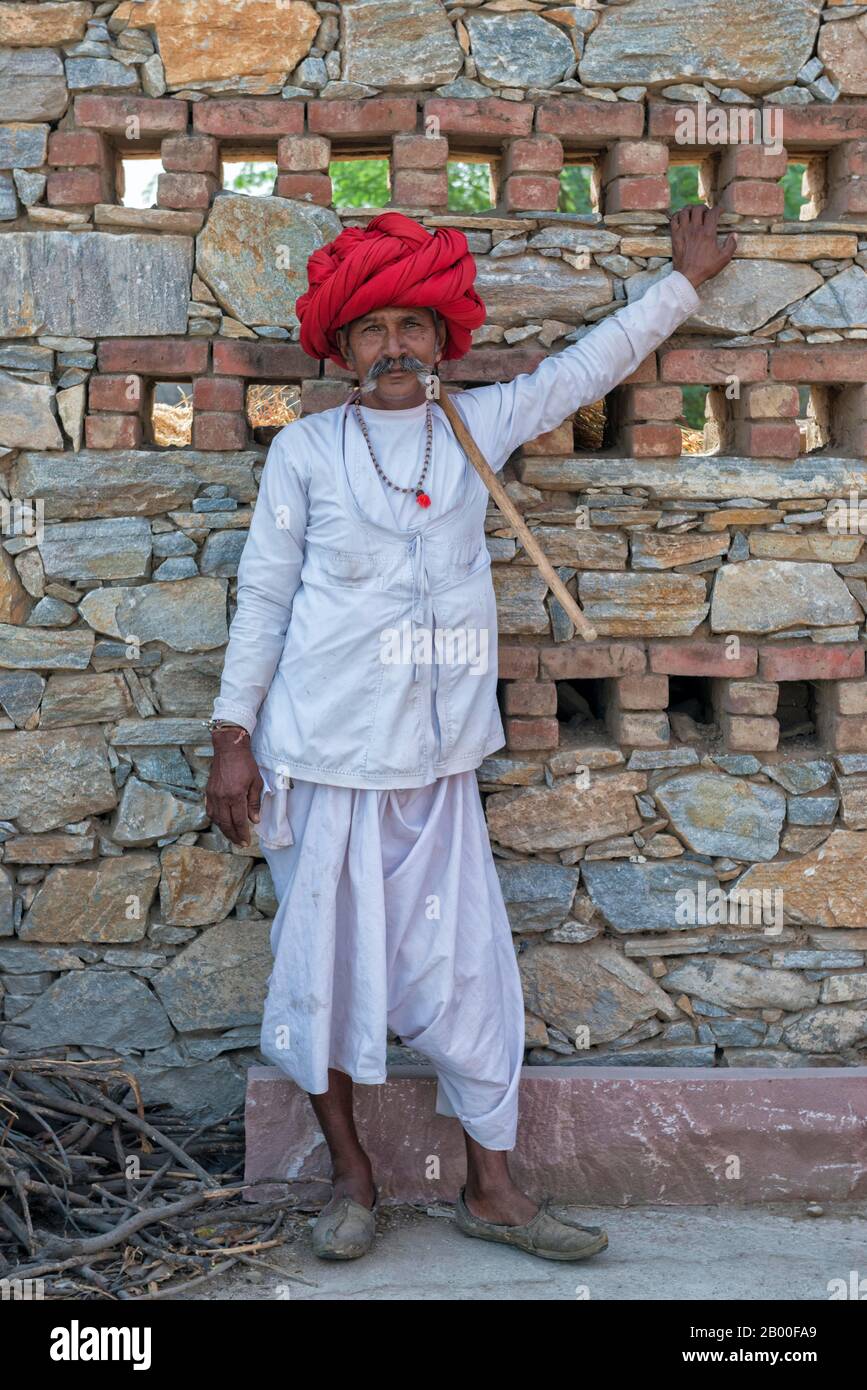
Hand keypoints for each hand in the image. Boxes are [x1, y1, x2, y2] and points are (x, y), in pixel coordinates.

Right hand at [205, 726, 262, 846]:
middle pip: (226, 823)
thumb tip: (254, 820)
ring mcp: (213, 795)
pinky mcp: (208, 792)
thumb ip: (254, 802)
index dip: (243, 833)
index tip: (246, 841)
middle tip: (240, 843)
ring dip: (224, 830)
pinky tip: (222, 823)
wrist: (228, 749)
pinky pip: (210, 811)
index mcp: (235, 795)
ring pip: (216, 819)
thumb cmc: (245, 764)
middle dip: (233, 836)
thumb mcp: (256, 782)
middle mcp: (222, 798)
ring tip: (232, 836)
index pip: (238, 821)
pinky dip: (216, 820)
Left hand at [669, 203, 736, 289]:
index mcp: (708, 233)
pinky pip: (674, 219)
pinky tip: (682, 218)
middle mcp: (695, 229)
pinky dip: (678, 215)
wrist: (687, 276)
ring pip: (685, 211)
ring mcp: (683, 231)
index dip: (718, 209)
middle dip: (704, 208)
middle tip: (706, 212)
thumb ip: (731, 245)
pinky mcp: (675, 236)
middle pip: (698, 209)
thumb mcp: (723, 259)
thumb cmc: (705, 268)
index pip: (713, 213)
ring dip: (690, 209)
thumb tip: (735, 235)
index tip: (720, 211)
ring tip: (694, 213)